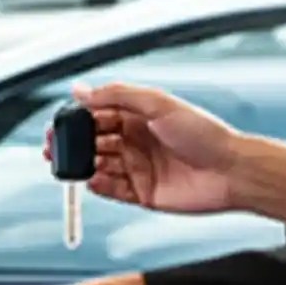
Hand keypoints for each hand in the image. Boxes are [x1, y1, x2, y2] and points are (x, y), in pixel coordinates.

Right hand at [46, 81, 241, 214]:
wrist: (232, 172)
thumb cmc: (203, 133)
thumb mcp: (157, 104)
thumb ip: (117, 95)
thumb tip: (80, 90)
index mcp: (139, 117)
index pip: (98, 115)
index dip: (76, 120)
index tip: (58, 124)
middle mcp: (136, 142)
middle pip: (93, 142)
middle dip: (72, 145)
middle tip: (53, 148)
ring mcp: (138, 168)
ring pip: (99, 166)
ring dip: (82, 165)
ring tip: (70, 165)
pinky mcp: (143, 194)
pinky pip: (112, 190)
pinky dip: (98, 186)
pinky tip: (91, 180)